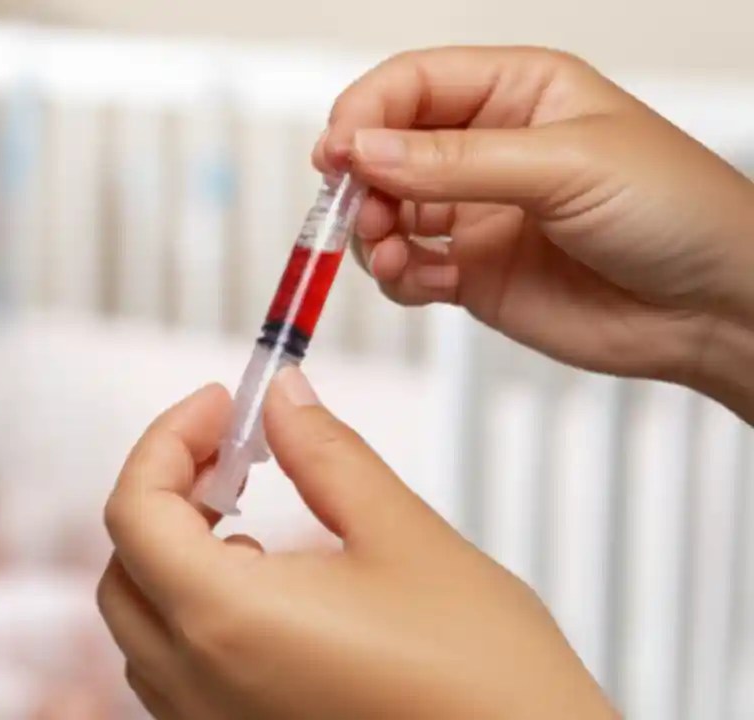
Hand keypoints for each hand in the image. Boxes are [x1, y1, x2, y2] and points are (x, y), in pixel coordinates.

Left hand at [97, 369, 618, 719]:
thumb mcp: (405, 538)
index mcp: (225, 621)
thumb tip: (282, 399)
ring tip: (250, 520)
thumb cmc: (487, 683)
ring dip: (176, 556)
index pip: (135, 509)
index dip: (168, 440)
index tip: (217, 406)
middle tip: (230, 454)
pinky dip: (195, 616)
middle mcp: (198, 685)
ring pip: (143, 625)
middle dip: (167, 493)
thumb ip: (326, 455)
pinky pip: (175, 675)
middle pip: (126, 565)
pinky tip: (266, 592)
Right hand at [315, 47, 753, 421]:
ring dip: (372, 234)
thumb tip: (363, 150)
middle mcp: (486, 148)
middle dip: (360, 180)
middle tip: (355, 213)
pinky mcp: (472, 274)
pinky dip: (398, 277)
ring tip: (391, 254)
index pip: (412, 84)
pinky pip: (406, 269)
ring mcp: (476, 213)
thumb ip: (455, 161)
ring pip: (385, 212)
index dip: (366, 112)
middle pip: (385, 148)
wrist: (715, 310)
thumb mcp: (565, 165)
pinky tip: (424, 281)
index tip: (338, 152)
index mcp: (516, 92)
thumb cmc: (675, 211)